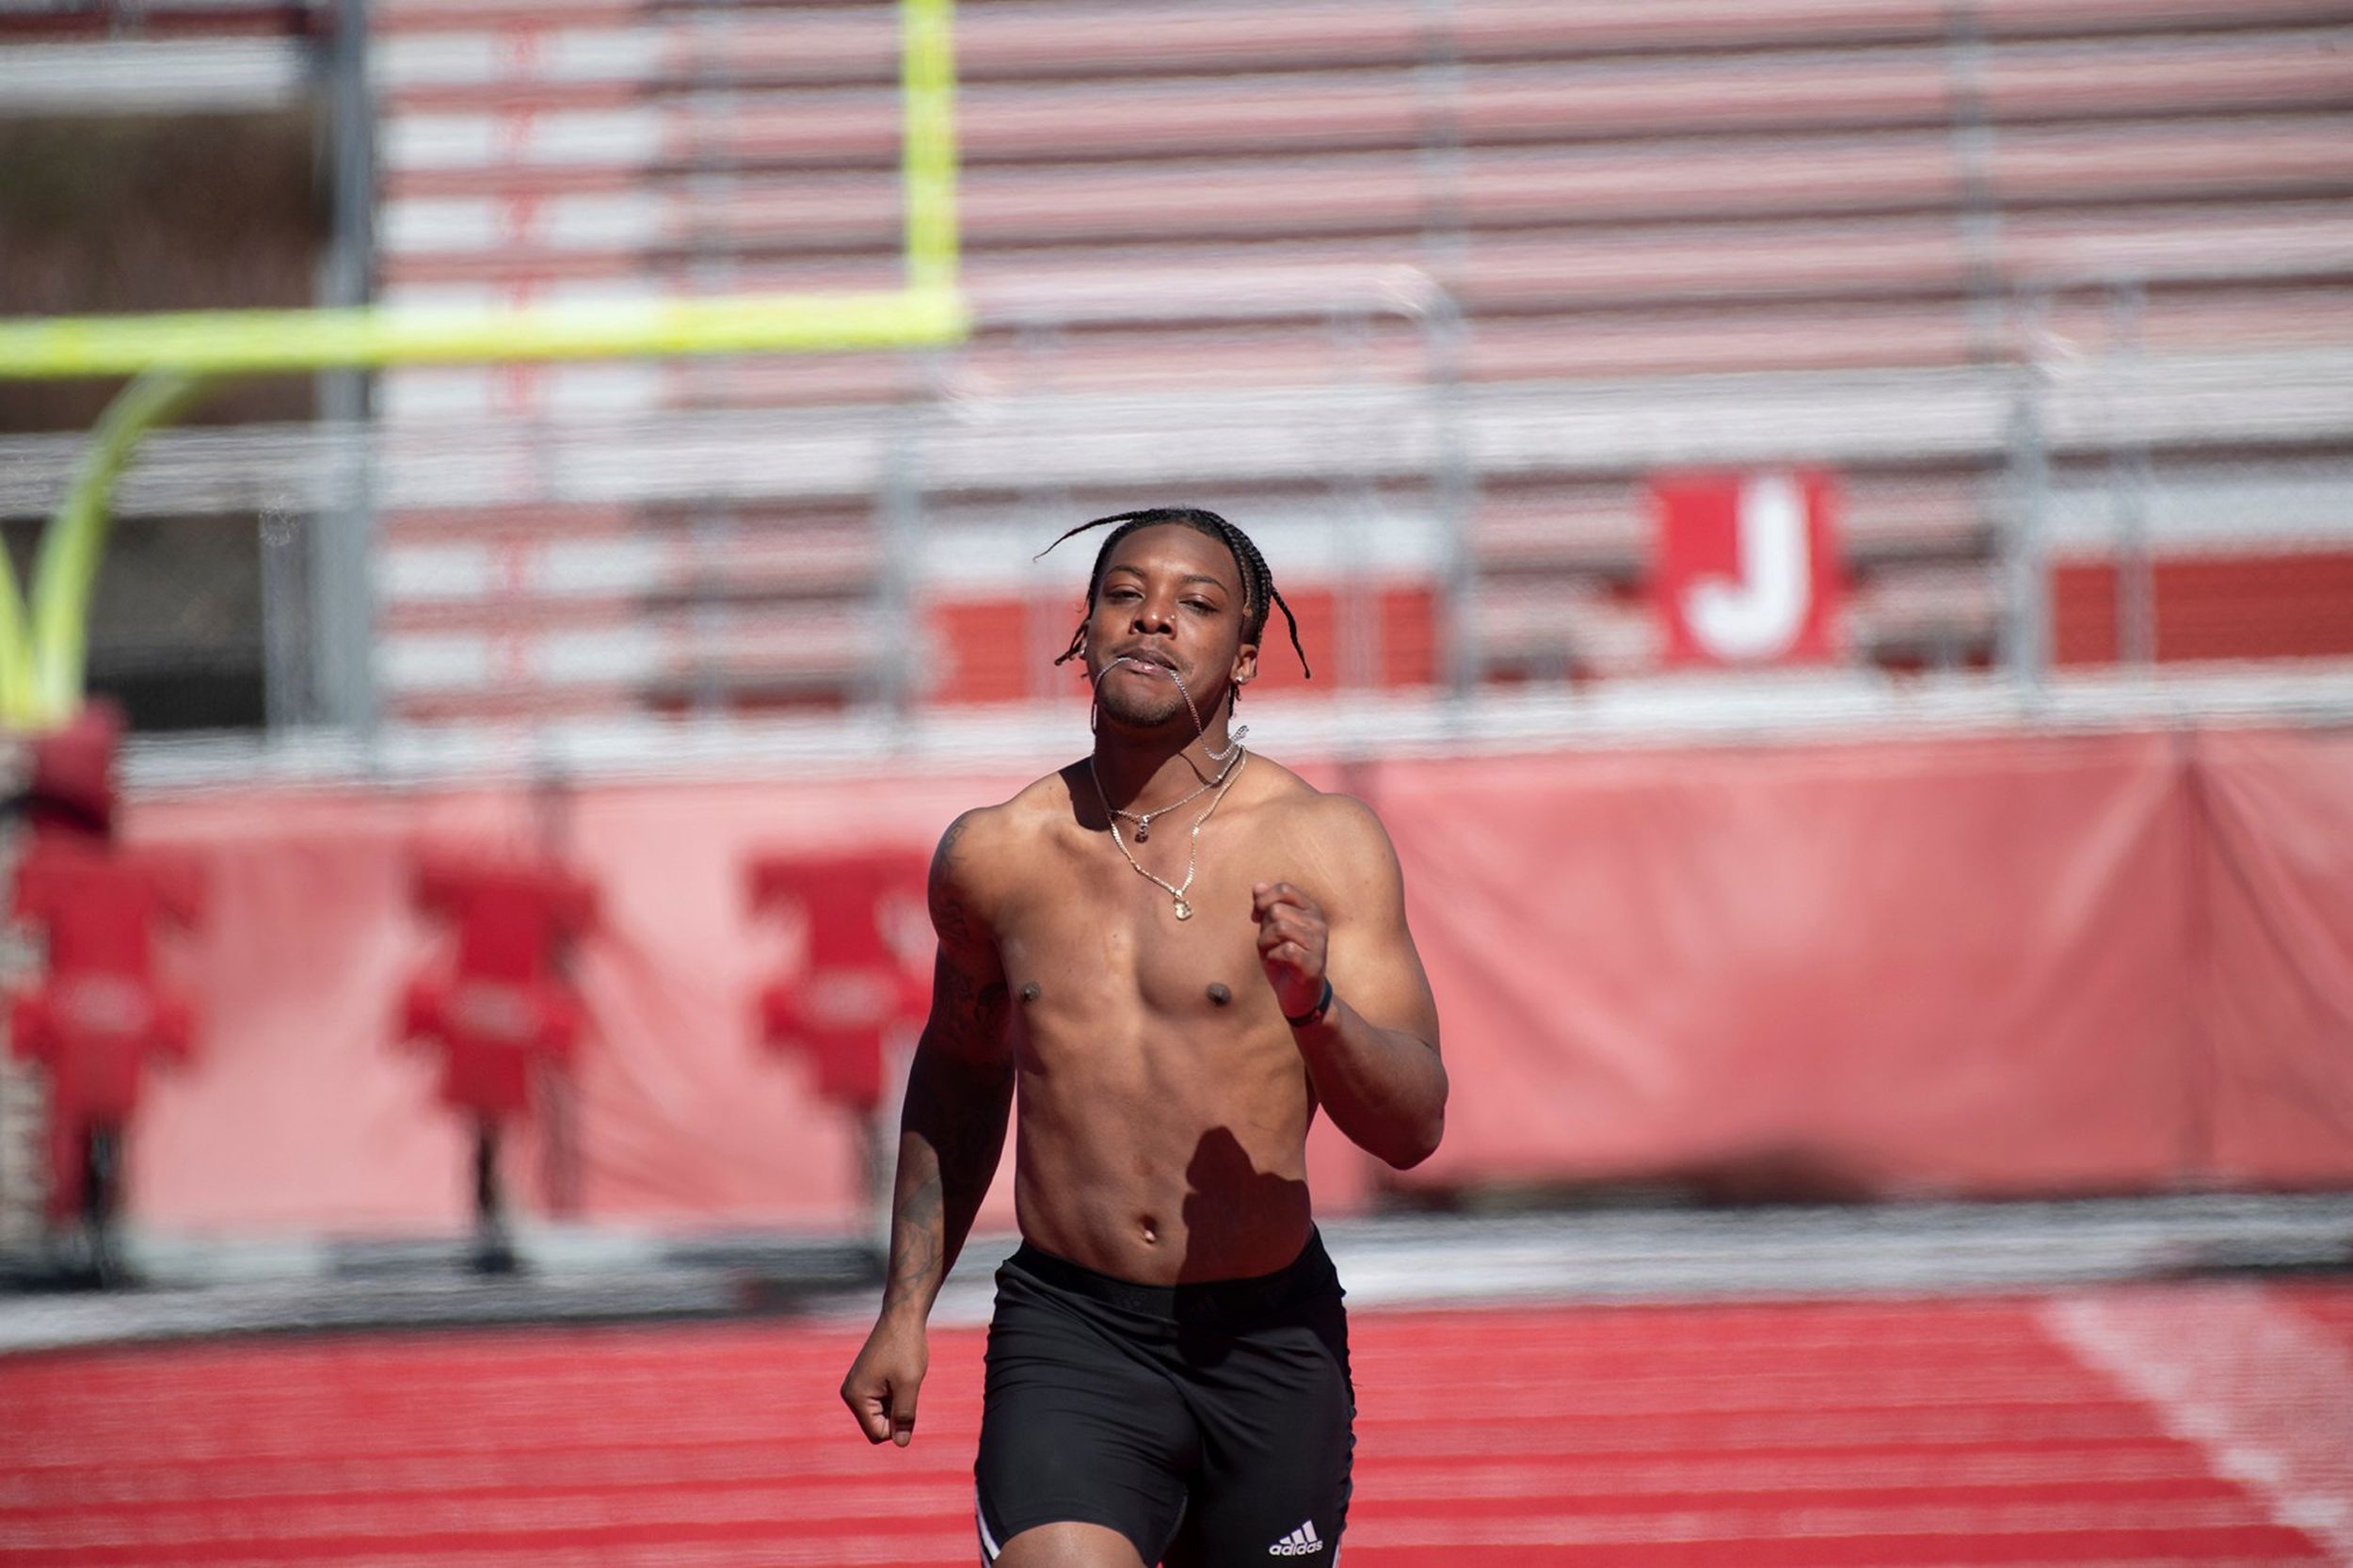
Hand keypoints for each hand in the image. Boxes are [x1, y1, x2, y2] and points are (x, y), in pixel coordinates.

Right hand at [841, 1314, 927, 1446]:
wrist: (901, 1317)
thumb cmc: (906, 1348)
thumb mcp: (909, 1384)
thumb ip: (905, 1416)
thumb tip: (901, 1443)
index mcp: (856, 1397)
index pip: (877, 1434)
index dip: (898, 1424)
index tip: (906, 1397)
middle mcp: (850, 1394)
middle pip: (877, 1425)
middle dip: (896, 1411)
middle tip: (904, 1384)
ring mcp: (856, 1386)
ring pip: (881, 1413)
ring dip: (896, 1401)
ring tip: (900, 1377)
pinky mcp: (864, 1380)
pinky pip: (880, 1401)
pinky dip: (893, 1393)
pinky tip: (897, 1373)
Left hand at [1251, 881, 1327, 1018]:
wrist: (1299, 996)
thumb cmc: (1284, 961)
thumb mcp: (1270, 931)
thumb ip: (1266, 907)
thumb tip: (1258, 886)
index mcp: (1310, 910)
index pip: (1285, 889)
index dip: (1264, 900)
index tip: (1256, 917)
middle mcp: (1319, 923)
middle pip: (1277, 910)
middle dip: (1263, 929)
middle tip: (1269, 945)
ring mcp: (1319, 943)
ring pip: (1280, 928)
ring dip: (1266, 943)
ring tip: (1273, 954)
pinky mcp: (1314, 964)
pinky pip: (1285, 950)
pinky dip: (1272, 957)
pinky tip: (1278, 965)